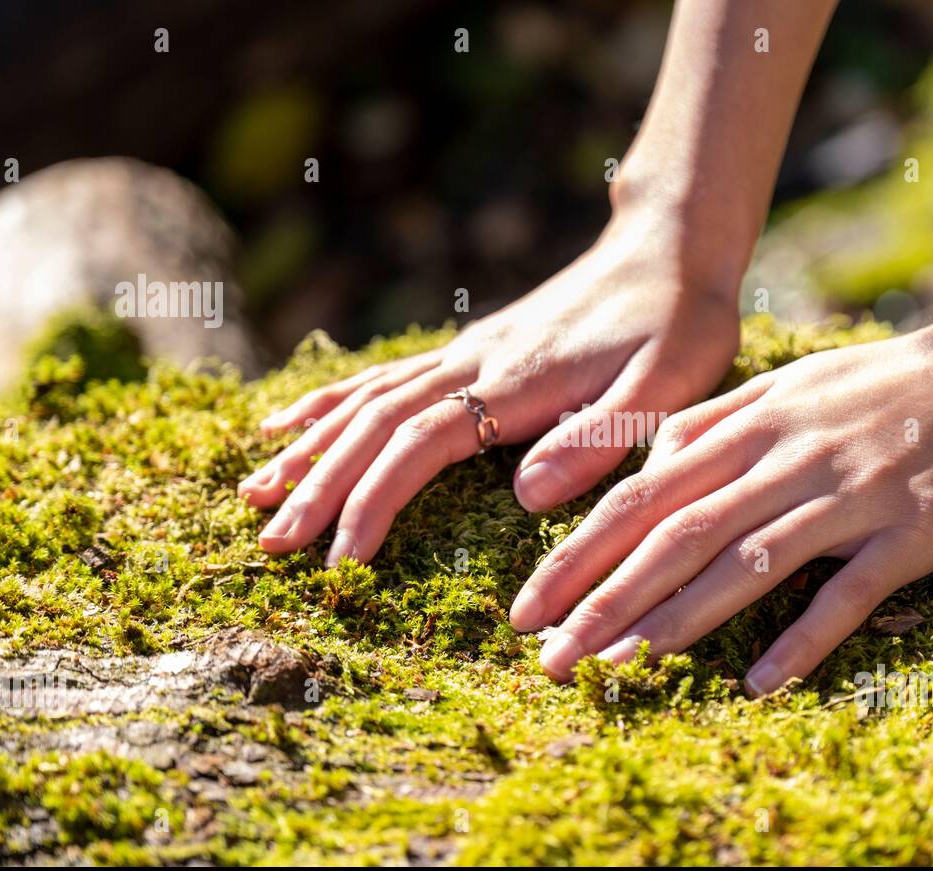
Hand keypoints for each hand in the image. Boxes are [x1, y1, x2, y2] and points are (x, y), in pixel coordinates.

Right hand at [238, 213, 740, 566]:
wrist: (669, 249)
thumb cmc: (678, 324)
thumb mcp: (666, 385)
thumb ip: (601, 438)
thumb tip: (526, 496)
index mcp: (516, 382)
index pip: (421, 444)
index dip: (374, 501)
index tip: (341, 559)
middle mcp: (474, 362)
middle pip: (374, 425)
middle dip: (319, 486)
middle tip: (271, 544)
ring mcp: (465, 352)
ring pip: (366, 399)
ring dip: (309, 447)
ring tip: (254, 493)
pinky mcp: (470, 349)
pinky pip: (384, 377)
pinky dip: (331, 402)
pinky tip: (293, 423)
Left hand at [510, 313, 932, 694]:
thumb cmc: (886, 383)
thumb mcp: (786, 384)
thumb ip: (714, 425)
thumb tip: (646, 469)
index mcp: (751, 425)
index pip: (644, 497)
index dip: (581, 553)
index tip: (532, 605)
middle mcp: (787, 458)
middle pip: (678, 534)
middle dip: (606, 599)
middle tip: (552, 657)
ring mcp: (850, 492)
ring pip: (748, 560)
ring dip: (679, 618)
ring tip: (623, 666)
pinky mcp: (913, 527)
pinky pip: (849, 589)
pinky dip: (803, 635)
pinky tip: (759, 680)